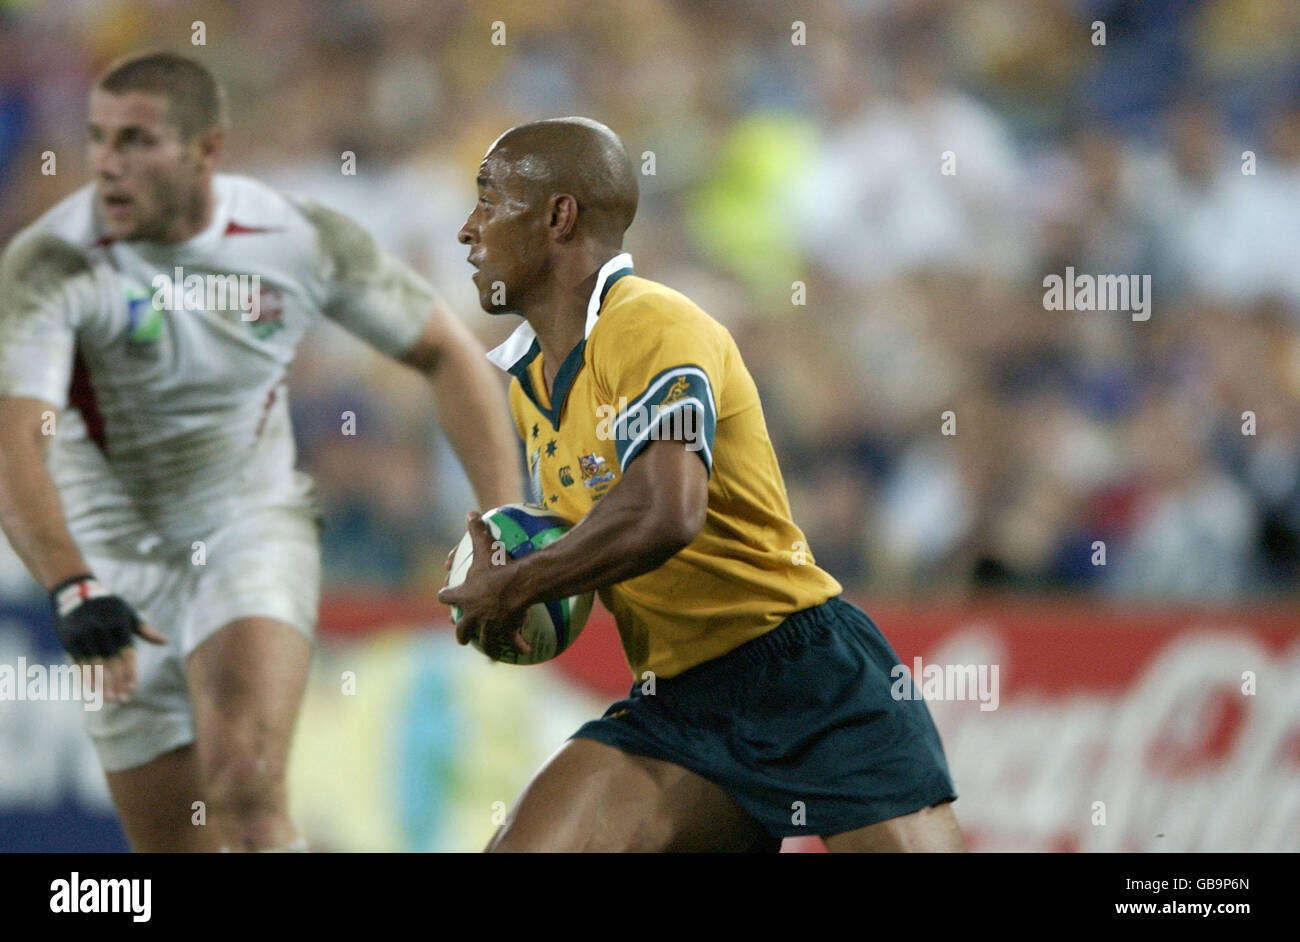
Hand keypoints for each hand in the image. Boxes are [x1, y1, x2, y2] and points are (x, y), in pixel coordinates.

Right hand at [50, 574, 166, 702]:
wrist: (75, 592)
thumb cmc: (108, 606)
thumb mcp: (128, 613)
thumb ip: (145, 630)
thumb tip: (165, 642)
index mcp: (119, 626)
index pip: (126, 654)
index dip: (130, 672)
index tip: (133, 688)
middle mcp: (101, 631)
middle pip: (111, 662)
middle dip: (117, 682)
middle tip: (123, 700)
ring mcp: (84, 636)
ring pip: (94, 665)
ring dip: (101, 684)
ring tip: (108, 700)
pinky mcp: (69, 641)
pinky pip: (77, 663)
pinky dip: (84, 678)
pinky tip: (90, 691)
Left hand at [437, 512, 531, 660]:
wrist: (517, 584)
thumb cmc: (498, 565)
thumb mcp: (484, 545)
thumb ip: (476, 530)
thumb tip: (470, 513)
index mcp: (464, 596)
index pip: (447, 596)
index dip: (445, 595)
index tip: (442, 595)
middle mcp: (473, 614)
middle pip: (462, 626)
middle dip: (461, 631)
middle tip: (460, 635)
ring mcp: (489, 625)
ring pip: (484, 639)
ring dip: (484, 644)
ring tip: (487, 651)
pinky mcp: (505, 631)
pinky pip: (513, 640)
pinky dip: (519, 645)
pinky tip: (526, 651)